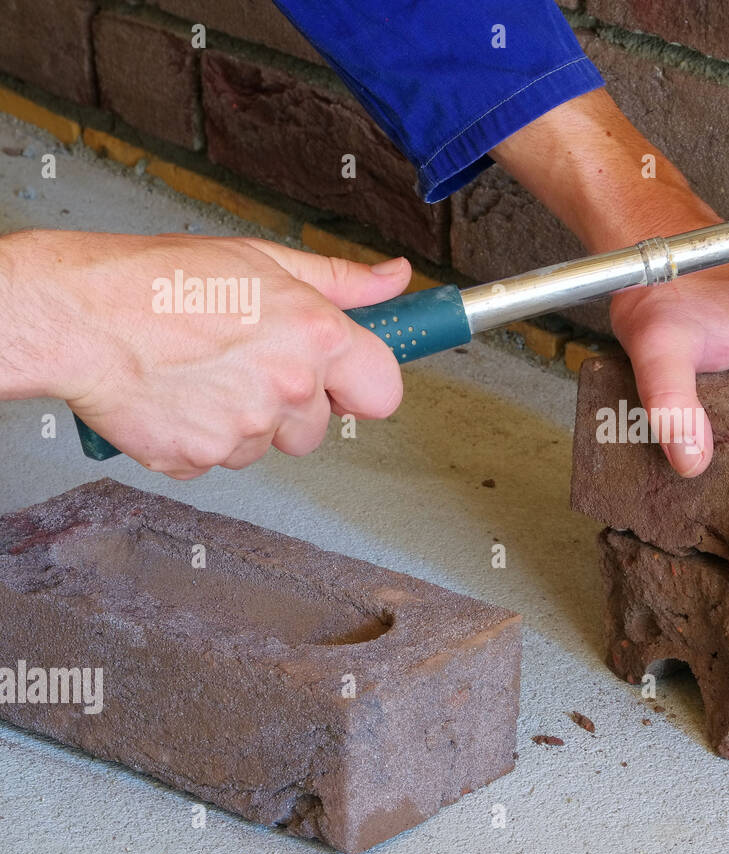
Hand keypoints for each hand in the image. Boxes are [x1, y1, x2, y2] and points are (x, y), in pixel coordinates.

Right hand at [0, 230, 407, 477]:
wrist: (77, 315)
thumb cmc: (160, 280)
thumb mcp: (262, 260)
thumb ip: (339, 280)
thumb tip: (394, 279)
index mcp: (316, 335)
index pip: (383, 390)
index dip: (362, 386)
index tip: (344, 381)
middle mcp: (289, 386)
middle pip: (319, 427)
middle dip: (290, 404)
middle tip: (243, 362)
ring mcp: (245, 430)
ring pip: (267, 445)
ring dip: (244, 421)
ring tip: (202, 374)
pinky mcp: (200, 458)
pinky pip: (217, 460)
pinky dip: (199, 436)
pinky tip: (177, 397)